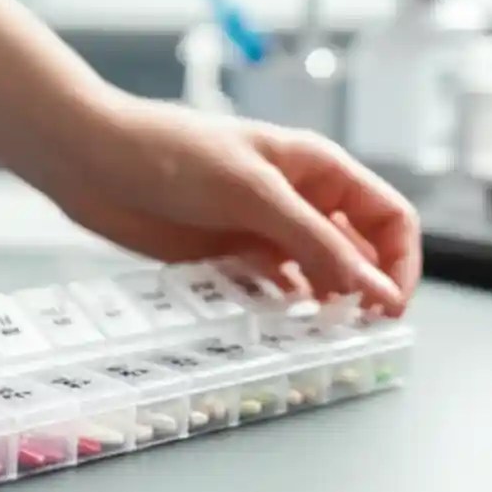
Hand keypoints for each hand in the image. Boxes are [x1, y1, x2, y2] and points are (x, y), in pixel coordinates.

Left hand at [52, 95, 420, 315]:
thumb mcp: (251, 192)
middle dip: (364, 291)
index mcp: (317, 170)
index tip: (388, 309)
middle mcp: (298, 202)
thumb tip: (375, 289)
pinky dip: (279, 313)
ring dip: (323, 307)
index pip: (388, 217)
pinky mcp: (228, 258)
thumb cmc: (170, 154)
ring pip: (316, 278)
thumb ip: (314, 241)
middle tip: (352, 334)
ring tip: (315, 338)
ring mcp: (263, 232)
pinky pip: (270, 292)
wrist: (92, 161)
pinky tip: (273, 329)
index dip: (399, 262)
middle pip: (358, 253)